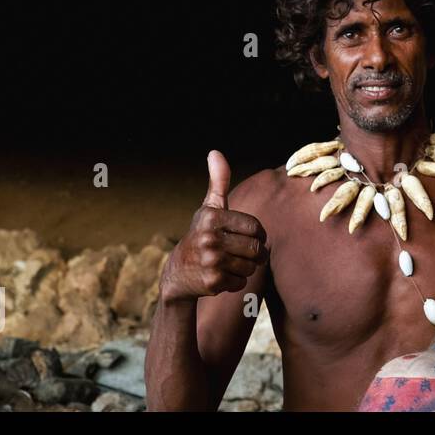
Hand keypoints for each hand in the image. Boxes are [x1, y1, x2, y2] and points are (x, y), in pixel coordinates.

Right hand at [159, 150, 268, 303]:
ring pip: (251, 266)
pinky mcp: (212, 282)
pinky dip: (235, 281)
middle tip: (238, 253)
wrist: (177, 273)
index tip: (244, 236)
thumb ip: (218, 182)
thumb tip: (215, 152)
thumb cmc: (201, 235)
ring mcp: (210, 260)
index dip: (256, 234)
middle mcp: (209, 237)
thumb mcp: (209, 208)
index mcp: (211, 217)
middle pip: (257, 249)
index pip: (256, 228)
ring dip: (244, 268)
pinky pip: (241, 282)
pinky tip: (220, 275)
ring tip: (227, 263)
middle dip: (253, 254)